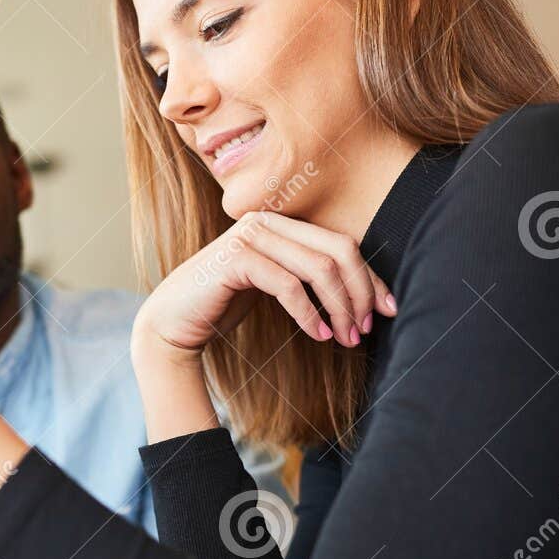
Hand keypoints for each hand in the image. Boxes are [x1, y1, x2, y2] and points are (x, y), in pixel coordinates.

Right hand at [133, 211, 396, 363]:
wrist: (172, 322)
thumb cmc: (223, 305)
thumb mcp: (274, 284)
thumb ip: (306, 275)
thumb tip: (364, 294)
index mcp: (280, 222)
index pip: (342, 244)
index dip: (370, 278)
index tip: (386, 311)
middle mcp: (266, 220)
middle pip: (338, 251)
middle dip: (360, 293)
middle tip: (364, 329)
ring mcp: (250, 235)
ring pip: (319, 268)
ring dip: (339, 308)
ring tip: (345, 338)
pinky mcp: (236, 259)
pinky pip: (288, 285)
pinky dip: (309, 314)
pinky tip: (318, 335)